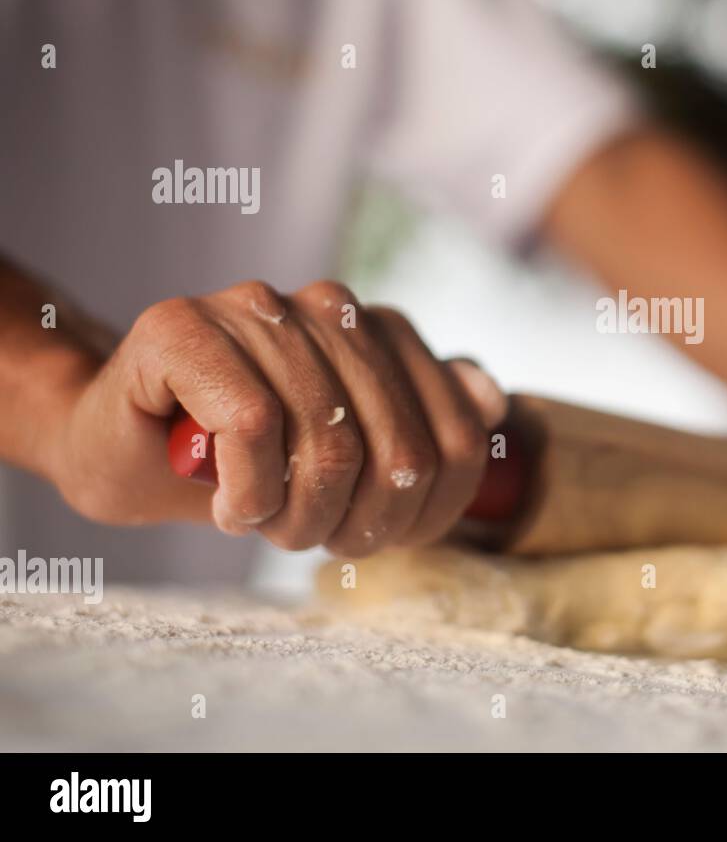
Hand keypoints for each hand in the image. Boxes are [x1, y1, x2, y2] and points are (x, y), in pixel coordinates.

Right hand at [49, 280, 506, 555]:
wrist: (115, 442)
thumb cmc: (234, 455)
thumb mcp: (344, 453)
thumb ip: (422, 422)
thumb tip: (493, 401)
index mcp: (379, 330)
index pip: (457, 436)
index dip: (427, 513)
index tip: (374, 537)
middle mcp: (329, 306)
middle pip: (398, 452)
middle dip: (357, 525)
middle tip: (302, 537)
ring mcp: (256, 306)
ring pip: (329, 442)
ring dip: (295, 514)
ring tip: (260, 517)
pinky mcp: (184, 325)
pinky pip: (253, 424)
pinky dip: (246, 488)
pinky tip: (227, 498)